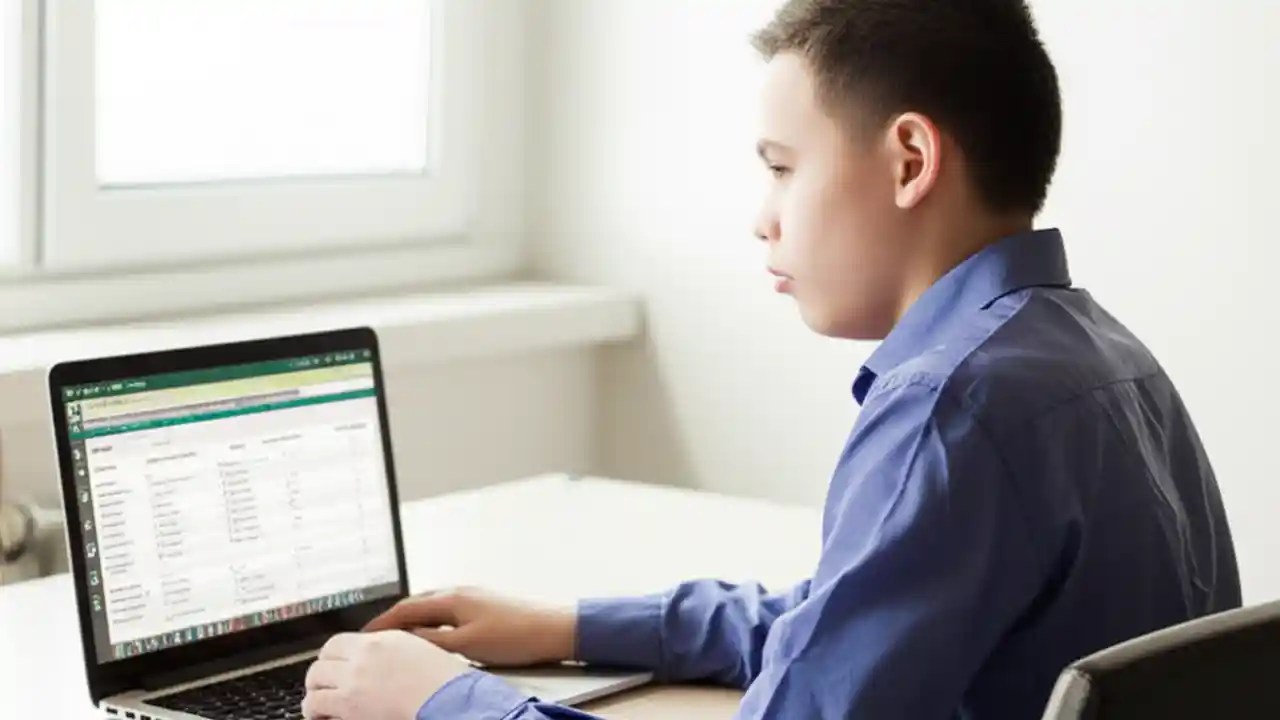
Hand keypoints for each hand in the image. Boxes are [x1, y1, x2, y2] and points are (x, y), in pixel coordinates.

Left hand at [302, 630, 468, 719]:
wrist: (448, 699)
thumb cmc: (444, 682)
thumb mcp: (419, 651)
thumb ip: (391, 650)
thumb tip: (374, 659)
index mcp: (381, 640)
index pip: (337, 642)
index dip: (331, 657)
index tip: (332, 666)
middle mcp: (363, 655)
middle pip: (322, 660)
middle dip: (320, 675)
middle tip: (323, 686)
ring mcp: (354, 678)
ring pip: (315, 681)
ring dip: (315, 692)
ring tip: (318, 704)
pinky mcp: (348, 703)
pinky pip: (315, 703)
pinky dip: (315, 710)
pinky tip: (322, 715)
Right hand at [363, 587, 576, 667]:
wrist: (553, 628)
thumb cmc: (513, 636)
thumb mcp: (466, 645)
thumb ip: (433, 641)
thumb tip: (405, 637)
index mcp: (451, 599)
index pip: (406, 609)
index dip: (382, 623)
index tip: (363, 636)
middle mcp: (459, 592)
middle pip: (416, 604)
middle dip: (393, 619)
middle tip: (374, 637)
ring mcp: (472, 596)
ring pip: (432, 607)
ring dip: (412, 619)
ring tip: (397, 637)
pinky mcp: (484, 604)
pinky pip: (446, 610)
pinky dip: (430, 620)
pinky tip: (432, 633)